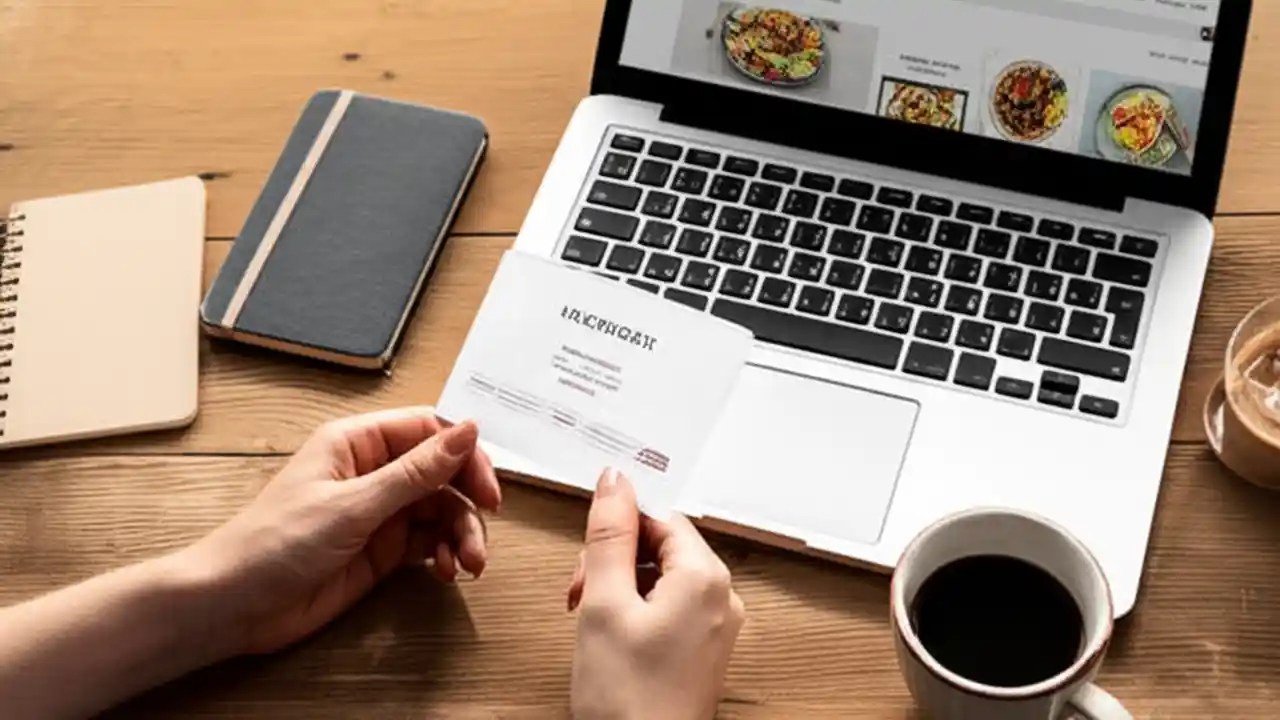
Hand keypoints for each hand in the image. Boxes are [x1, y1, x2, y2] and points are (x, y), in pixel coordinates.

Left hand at [182, 407, 500, 654]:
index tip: (487, 487)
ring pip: (441, 511)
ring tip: (467, 564)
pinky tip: (446, 571)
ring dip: (461, 534)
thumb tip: (467, 430)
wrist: (233, 606)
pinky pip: (428, 542)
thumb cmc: (274, 544)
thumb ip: (416, 472)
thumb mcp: (353, 505)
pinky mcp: (381, 549)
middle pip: (443, 473)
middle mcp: (372, 471)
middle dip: (468, 502)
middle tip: (481, 532)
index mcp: (357, 442)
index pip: (429, 431)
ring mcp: (378, 511)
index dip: (465, 454)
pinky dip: (444, 554)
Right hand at [567, 470, 744, 719]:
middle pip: (661, 546)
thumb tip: (614, 480)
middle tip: (581, 594)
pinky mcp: (701, 651)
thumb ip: (608, 535)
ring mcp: (714, 627)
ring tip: (590, 619)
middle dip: (614, 560)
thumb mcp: (603, 604)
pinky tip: (610, 636)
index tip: (585, 547)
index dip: (616, 526)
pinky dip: (634, 611)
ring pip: (660, 577)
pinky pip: (668, 608)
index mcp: (705, 577)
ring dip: (619, 586)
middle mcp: (720, 597)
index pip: (660, 517)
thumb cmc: (627, 699)